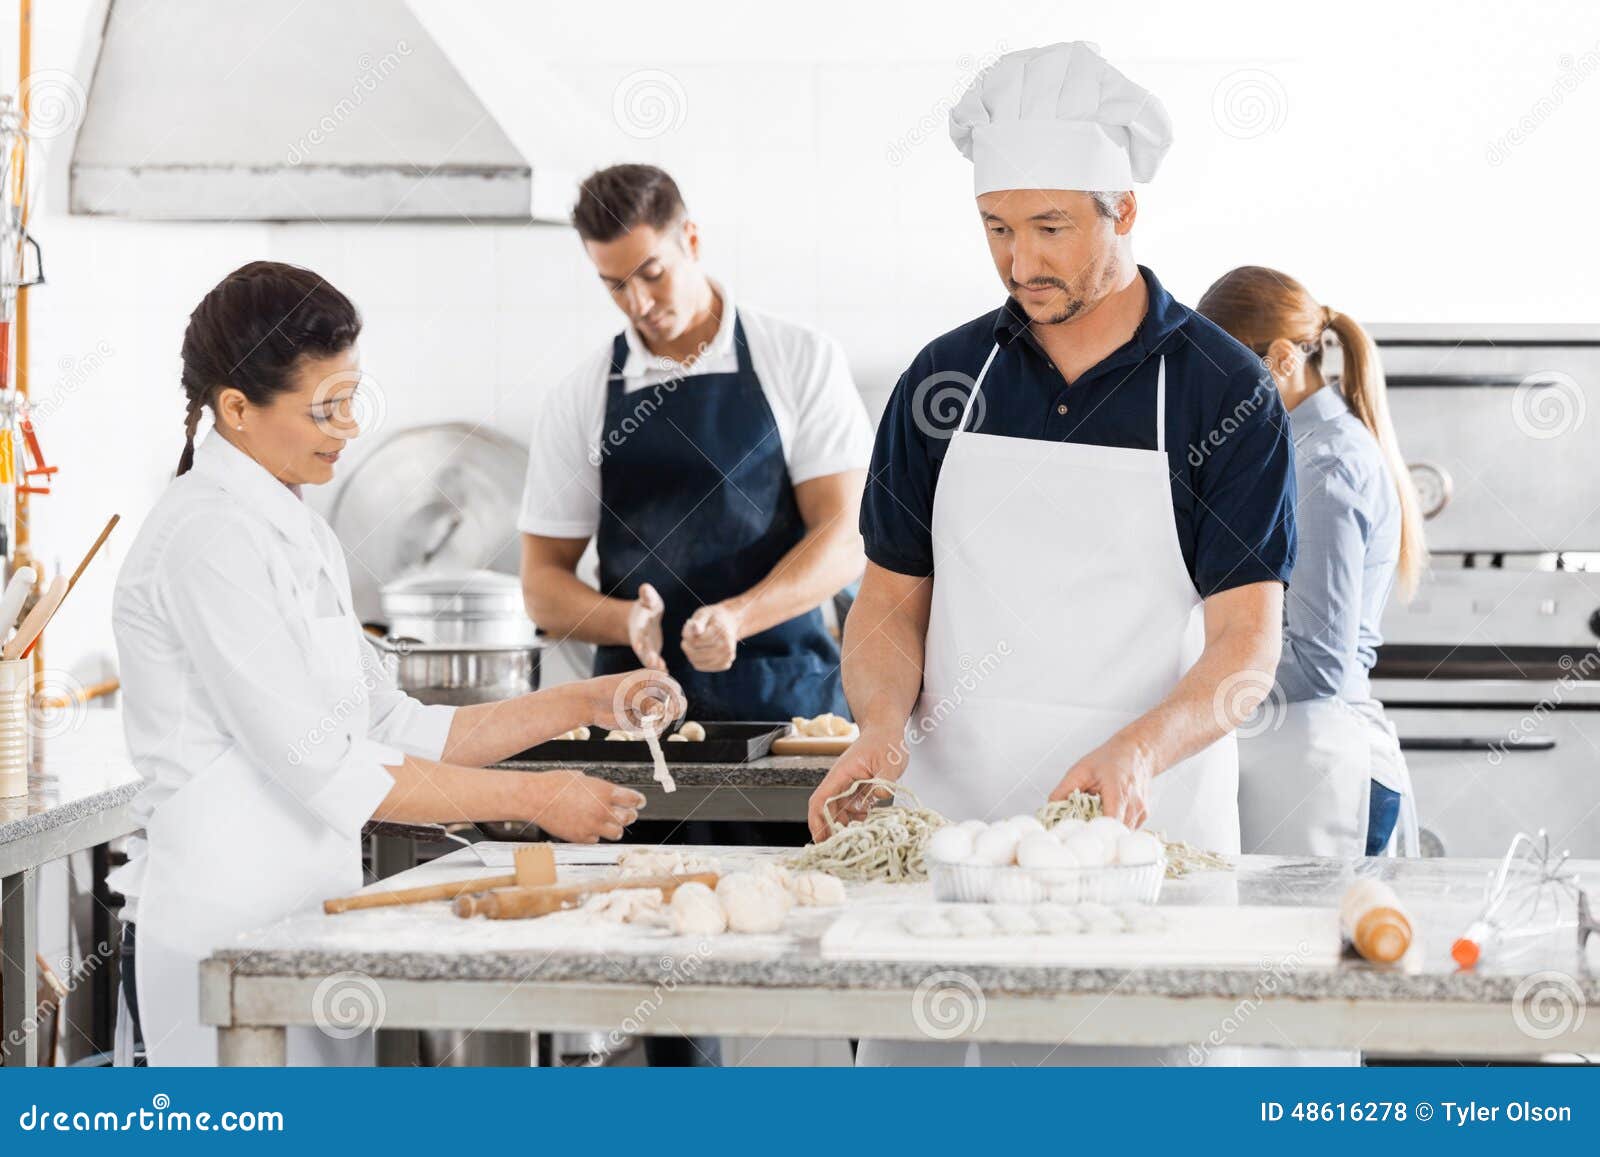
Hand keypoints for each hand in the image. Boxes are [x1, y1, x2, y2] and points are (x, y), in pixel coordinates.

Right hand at [527, 770, 645, 842]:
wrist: (536, 797)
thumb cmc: (555, 784)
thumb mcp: (583, 778)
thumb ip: (599, 788)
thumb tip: (608, 793)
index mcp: (605, 791)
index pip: (633, 799)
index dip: (639, 801)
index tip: (640, 802)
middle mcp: (602, 810)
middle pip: (628, 818)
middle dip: (630, 815)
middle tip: (628, 814)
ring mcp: (592, 825)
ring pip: (616, 833)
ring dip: (616, 828)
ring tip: (611, 825)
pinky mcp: (581, 837)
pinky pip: (596, 839)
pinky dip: (595, 835)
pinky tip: (590, 829)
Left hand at [583, 669, 685, 731]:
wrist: (592, 704)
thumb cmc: (609, 691)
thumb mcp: (629, 694)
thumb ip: (646, 703)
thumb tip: (661, 712)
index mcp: (654, 679)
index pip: (674, 689)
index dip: (676, 700)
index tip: (672, 711)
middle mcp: (655, 693)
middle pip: (674, 705)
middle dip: (669, 714)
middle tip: (659, 720)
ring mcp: (651, 708)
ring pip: (666, 719)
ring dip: (659, 724)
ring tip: (646, 723)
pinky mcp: (645, 721)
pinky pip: (656, 728)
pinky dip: (652, 731)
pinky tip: (646, 729)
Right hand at [628, 583, 665, 669]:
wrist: (640, 619)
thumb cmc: (647, 608)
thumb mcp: (648, 601)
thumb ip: (647, 596)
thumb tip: (645, 587)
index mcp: (638, 626)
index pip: (638, 634)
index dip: (639, 640)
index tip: (640, 646)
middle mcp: (640, 640)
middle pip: (643, 649)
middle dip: (647, 656)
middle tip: (653, 662)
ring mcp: (646, 649)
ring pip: (648, 659)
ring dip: (654, 665)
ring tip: (662, 670)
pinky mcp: (652, 654)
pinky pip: (656, 663)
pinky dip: (660, 668)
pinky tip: (666, 673)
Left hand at [681, 602, 741, 671]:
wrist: (730, 621)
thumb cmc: (713, 617)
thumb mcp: (704, 613)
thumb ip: (698, 621)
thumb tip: (697, 630)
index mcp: (722, 632)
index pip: (696, 642)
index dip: (687, 635)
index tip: (689, 627)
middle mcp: (727, 646)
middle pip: (696, 655)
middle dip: (687, 646)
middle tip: (686, 638)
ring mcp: (727, 657)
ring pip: (697, 663)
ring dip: (690, 654)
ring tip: (692, 643)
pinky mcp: (725, 664)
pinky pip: (701, 666)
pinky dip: (695, 660)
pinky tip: (698, 650)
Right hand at [806, 726, 905, 841]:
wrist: (885, 729)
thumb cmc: (885, 741)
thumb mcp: (890, 761)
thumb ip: (884, 782)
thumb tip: (879, 797)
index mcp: (841, 774)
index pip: (820, 800)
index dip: (817, 821)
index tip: (819, 839)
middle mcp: (840, 782)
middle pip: (826, 810)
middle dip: (828, 831)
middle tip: (837, 851)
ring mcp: (848, 786)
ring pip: (838, 812)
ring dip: (843, 827)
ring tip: (854, 843)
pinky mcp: (857, 789)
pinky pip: (851, 809)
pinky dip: (855, 821)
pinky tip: (866, 827)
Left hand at [1050, 736, 1153, 827]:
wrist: (1138, 751)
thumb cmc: (1111, 758)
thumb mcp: (1081, 770)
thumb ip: (1064, 790)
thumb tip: (1050, 809)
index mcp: (1118, 792)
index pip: (1109, 824)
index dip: (1093, 832)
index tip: (1079, 832)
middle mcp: (1133, 805)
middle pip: (1114, 834)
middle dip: (1096, 834)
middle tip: (1081, 829)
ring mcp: (1141, 812)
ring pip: (1120, 834)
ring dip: (1105, 832)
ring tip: (1094, 818)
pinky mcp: (1143, 816)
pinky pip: (1127, 829)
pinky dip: (1114, 827)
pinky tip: (1106, 814)